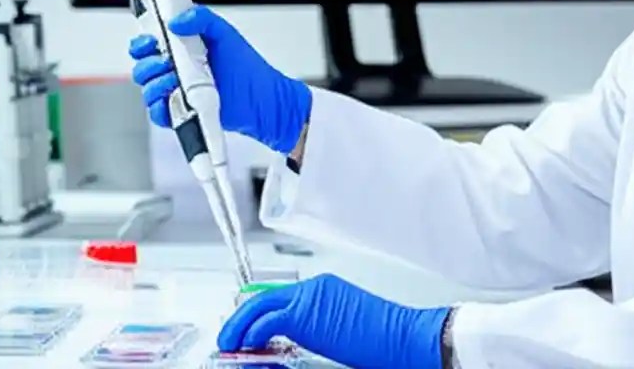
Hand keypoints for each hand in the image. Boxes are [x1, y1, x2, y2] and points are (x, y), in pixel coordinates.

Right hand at [129, 6, 311, 153]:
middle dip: (148, 64)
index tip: (149, 41)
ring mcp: (177, 93)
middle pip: (143, 68)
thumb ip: (201, 18)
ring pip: (148, 90)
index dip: (142, 43)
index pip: (148, 44)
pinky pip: (158, 114)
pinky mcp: (181, 114)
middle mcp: (175, 71)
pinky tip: (174, 100)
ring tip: (174, 80)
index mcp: (181, 49)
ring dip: (155, 84)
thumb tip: (176, 21)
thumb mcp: (224, 34)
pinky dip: (160, 109)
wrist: (263, 99)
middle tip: (164, 62)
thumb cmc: (247, 69)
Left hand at [218, 273, 449, 368]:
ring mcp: (309, 298)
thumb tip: (286, 345)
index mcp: (325, 289)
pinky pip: (267, 321)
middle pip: (264, 297)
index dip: (256, 314)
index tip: (244, 330)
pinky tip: (246, 346)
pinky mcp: (305, 315)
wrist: (405, 338)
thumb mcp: (344, 333)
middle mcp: (315, 287)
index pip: (280, 298)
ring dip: (239, 326)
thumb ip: (316, 332)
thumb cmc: (386, 340)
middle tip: (228, 338)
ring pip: (260, 305)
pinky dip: (251, 333)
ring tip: (230, 345)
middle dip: (240, 318)